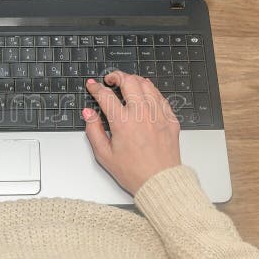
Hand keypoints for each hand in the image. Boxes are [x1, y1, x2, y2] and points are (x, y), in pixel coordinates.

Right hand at [82, 71, 181, 194]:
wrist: (160, 182)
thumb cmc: (134, 172)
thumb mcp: (104, 155)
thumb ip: (93, 131)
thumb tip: (88, 114)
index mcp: (123, 122)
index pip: (106, 95)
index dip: (96, 87)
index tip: (92, 85)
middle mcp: (142, 114)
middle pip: (128, 81)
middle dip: (116, 76)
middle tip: (110, 80)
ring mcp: (158, 115)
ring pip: (147, 84)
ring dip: (134, 80)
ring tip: (127, 84)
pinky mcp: (170, 119)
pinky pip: (160, 97)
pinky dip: (150, 91)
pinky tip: (145, 96)